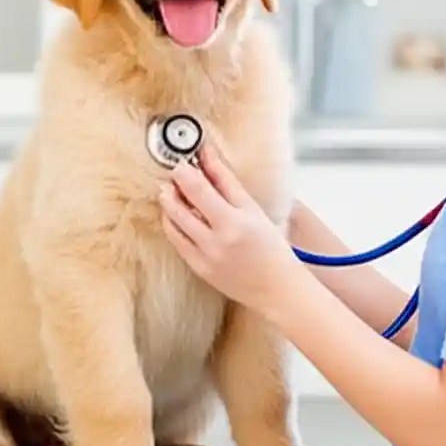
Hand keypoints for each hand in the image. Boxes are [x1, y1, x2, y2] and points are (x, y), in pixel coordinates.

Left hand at [158, 142, 309, 318]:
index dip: (188, 170)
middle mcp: (218, 240)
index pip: (202, 188)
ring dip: (169, 202)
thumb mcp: (253, 210)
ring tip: (171, 191)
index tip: (184, 160)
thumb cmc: (271, 248)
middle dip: (175, 184)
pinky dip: (172, 224)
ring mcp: (205, 256)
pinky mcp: (198, 268)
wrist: (277, 288)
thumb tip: (208, 157)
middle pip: (183, 204)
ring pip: (174, 222)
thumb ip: (227, 182)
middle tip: (175, 173)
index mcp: (235, 222)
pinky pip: (176, 241)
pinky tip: (175, 214)